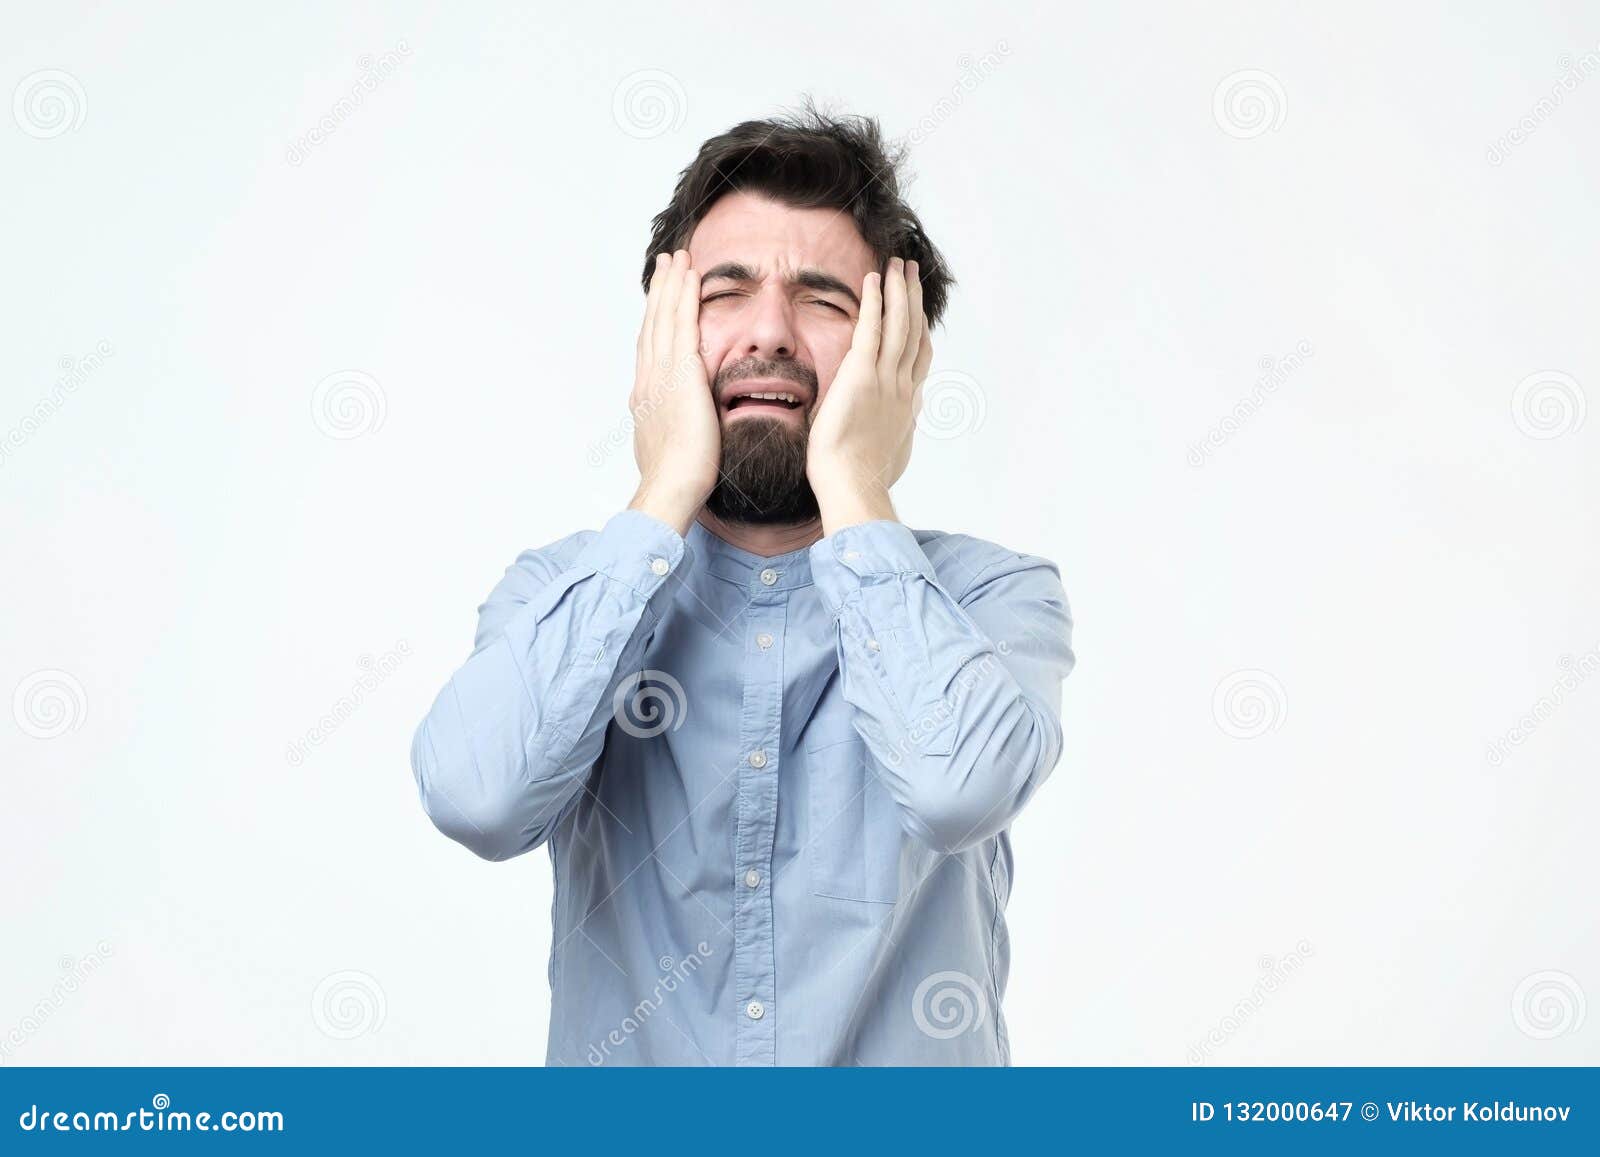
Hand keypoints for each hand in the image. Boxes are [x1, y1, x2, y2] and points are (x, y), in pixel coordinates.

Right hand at [627, 250, 719, 535]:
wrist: (672, 485)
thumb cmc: (677, 478)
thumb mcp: (667, 445)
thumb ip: (669, 426)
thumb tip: (670, 423)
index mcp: (645, 396)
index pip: (650, 347)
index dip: (653, 319)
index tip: (659, 298)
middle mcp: (648, 379)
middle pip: (652, 324)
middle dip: (659, 292)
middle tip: (664, 264)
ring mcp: (662, 374)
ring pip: (664, 318)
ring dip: (671, 285)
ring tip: (677, 259)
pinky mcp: (681, 374)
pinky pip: (682, 325)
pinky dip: (684, 297)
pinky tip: (690, 276)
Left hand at [805, 257, 932, 530]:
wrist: (854, 487)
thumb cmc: (864, 481)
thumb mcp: (889, 456)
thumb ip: (895, 438)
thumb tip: (900, 437)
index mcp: (906, 406)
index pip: (918, 359)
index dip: (919, 330)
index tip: (919, 311)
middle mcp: (902, 388)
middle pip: (913, 332)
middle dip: (913, 299)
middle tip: (912, 272)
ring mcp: (886, 380)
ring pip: (899, 324)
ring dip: (899, 291)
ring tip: (898, 265)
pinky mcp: (862, 375)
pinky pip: (872, 329)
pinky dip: (875, 301)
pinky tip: (873, 279)